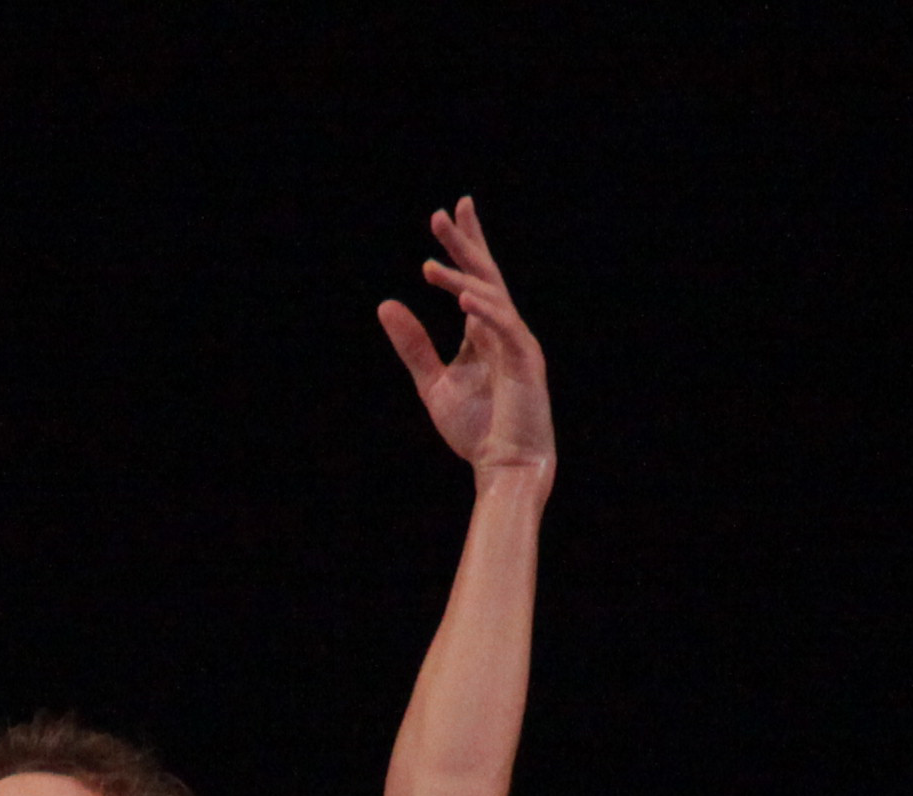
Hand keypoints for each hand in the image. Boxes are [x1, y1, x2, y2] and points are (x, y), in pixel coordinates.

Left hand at [376, 196, 551, 482]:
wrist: (505, 467)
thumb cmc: (476, 431)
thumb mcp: (434, 383)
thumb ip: (413, 345)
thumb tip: (385, 304)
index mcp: (484, 331)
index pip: (475, 278)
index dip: (464, 245)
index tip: (449, 212)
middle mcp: (504, 329)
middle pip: (485, 274)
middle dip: (464, 244)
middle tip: (440, 215)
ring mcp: (518, 343)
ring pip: (491, 297)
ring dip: (461, 280)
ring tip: (429, 267)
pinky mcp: (527, 362)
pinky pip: (505, 328)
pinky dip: (485, 311)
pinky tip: (463, 298)